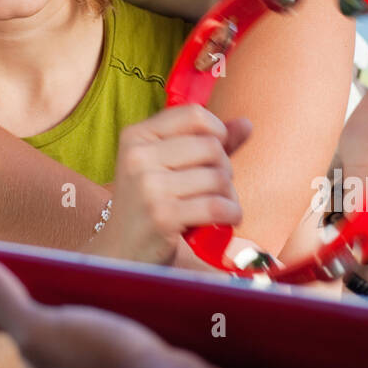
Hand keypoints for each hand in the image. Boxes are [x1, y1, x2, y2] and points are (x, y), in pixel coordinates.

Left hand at [0, 255, 246, 367]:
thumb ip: (5, 303)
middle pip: (71, 326)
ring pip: (108, 328)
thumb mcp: (42, 330)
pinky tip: (147, 301)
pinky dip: (143, 317)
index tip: (56, 272)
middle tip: (94, 275)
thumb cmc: (105, 367)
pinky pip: (140, 334)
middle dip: (82, 298)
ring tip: (121, 282)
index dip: (40, 296)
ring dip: (115, 304)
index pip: (32, 327)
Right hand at [102, 104, 249, 264]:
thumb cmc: (149, 206)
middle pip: (211, 146)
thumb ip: (206, 143)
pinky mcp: (162, 216)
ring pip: (217, 177)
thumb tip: (246, 124)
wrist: (121, 253)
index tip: (216, 152)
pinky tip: (225, 220)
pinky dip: (230, 214)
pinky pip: (216, 206)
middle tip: (214, 188)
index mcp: (137, 136)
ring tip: (217, 207)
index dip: (217, 131)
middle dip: (224, 169)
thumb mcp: (168, 167)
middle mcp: (138, 156)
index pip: (194, 114)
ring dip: (228, 196)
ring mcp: (148, 186)